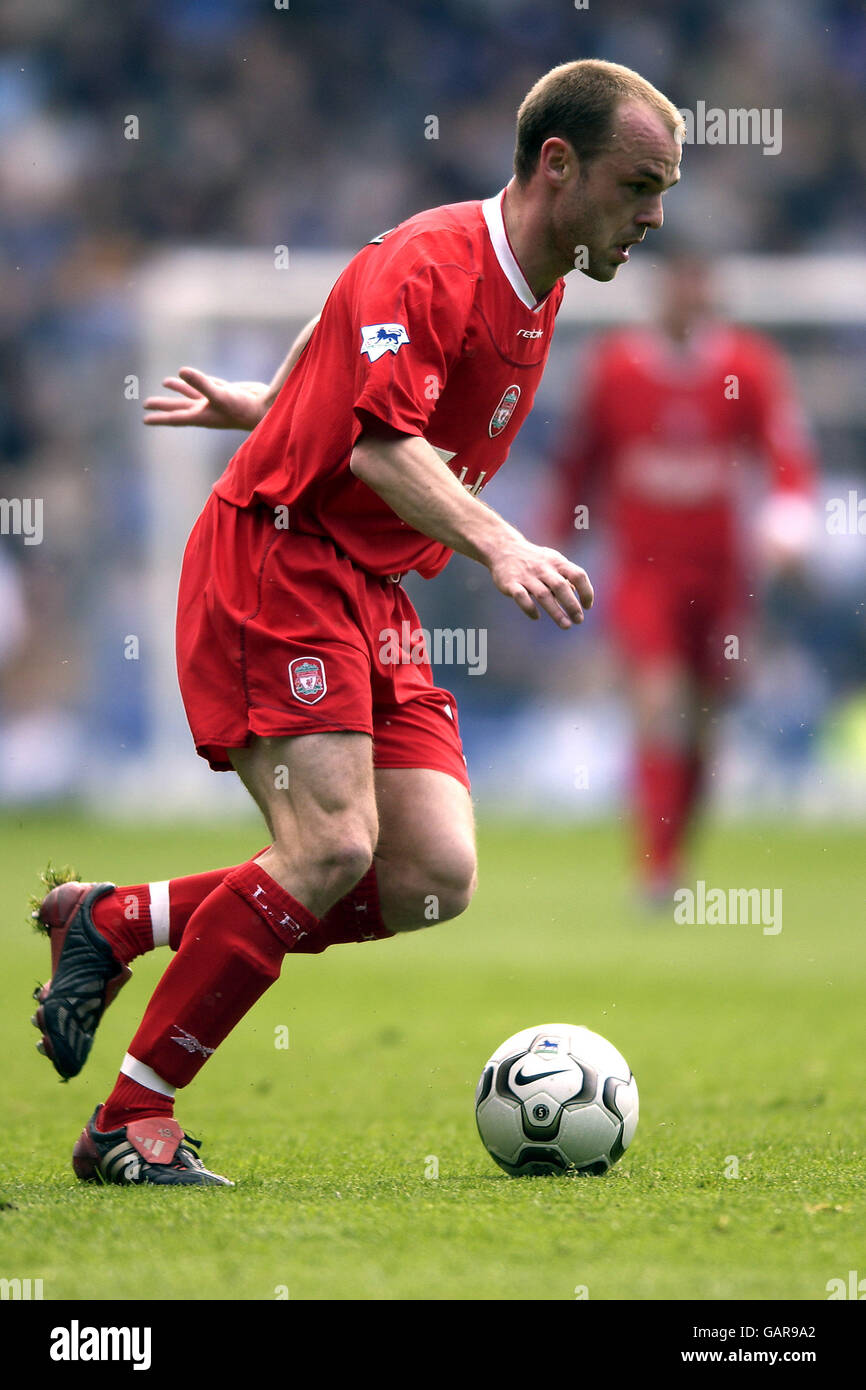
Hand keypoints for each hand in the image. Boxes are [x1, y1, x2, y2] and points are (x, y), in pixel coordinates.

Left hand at [143, 368, 267, 429]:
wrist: (267, 408)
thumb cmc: (244, 408)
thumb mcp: (220, 395)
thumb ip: (201, 383)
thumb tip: (181, 370)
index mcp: (202, 416)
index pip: (176, 417)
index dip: (160, 417)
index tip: (145, 419)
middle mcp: (207, 410)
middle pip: (180, 407)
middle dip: (163, 405)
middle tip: (145, 404)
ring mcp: (216, 401)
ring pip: (192, 395)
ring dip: (179, 390)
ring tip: (165, 383)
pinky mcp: (226, 392)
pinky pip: (207, 386)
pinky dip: (198, 383)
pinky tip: (191, 378)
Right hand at [488, 538, 593, 627]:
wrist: (504, 548)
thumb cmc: (535, 560)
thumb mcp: (553, 562)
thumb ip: (566, 577)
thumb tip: (581, 595)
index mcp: (557, 562)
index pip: (578, 575)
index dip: (586, 591)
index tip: (587, 606)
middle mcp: (543, 568)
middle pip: (561, 587)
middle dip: (572, 605)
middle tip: (579, 620)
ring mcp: (526, 576)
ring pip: (543, 595)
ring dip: (556, 612)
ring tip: (566, 625)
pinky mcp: (511, 583)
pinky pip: (521, 597)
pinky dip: (530, 608)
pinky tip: (536, 617)